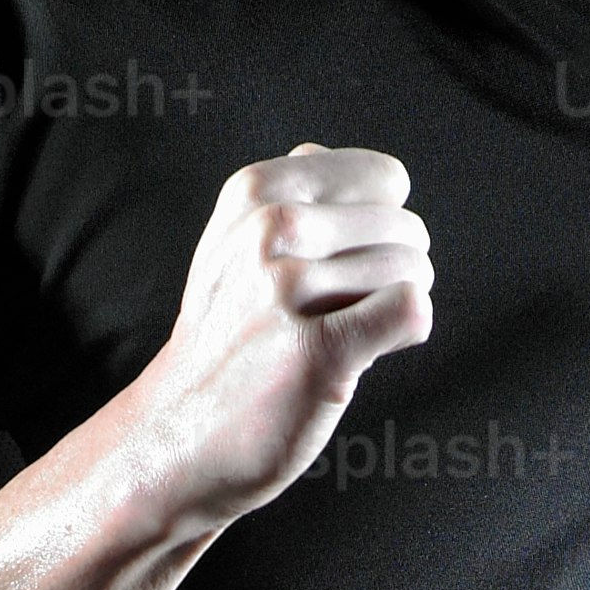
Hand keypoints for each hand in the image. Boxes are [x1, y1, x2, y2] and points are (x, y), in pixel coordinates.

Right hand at [130, 144, 432, 519]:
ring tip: (345, 333)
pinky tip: (365, 352)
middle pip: (405, 228)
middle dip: (396, 270)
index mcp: (256, 192)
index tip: (344, 262)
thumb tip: (328, 154)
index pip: (385, 178)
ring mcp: (288, 289)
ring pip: (413, 272)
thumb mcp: (231, 245)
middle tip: (346, 310)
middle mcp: (269, 230)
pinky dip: (407, 333)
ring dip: (396, 308)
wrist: (176, 435)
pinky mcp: (316, 351)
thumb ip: (283, 195)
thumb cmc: (223, 342)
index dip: (382, 223)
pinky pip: (411, 312)